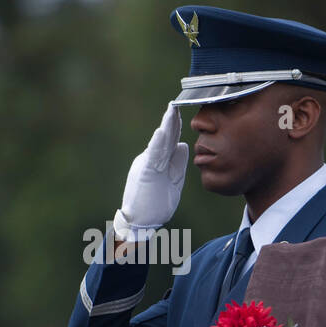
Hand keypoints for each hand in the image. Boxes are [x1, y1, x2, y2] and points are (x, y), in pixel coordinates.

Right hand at [113, 102, 188, 241]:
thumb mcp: (174, 183)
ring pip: (159, 143)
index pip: (171, 141)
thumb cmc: (156, 205)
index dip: (176, 127)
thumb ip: (178, 165)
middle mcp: (152, 160)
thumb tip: (184, 145)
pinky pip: (152, 157)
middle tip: (177, 103)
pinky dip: (156, 144)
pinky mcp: (144, 173)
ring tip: (171, 111)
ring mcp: (148, 165)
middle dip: (172, 121)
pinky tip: (161, 132)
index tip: (182, 111)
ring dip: (166, 127)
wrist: (141, 223)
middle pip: (165, 138)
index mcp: (160, 162)